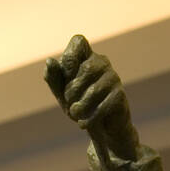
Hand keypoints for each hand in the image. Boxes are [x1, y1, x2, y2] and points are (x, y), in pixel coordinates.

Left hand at [45, 35, 138, 159]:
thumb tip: (50, 61)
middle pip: (86, 68)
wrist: (101, 128)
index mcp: (86, 57)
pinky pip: (102, 106)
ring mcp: (113, 78)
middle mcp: (102, 63)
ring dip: (79, 107)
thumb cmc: (80, 106)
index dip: (70, 58)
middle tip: (69, 102)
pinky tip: (83, 124)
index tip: (67, 75)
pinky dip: (89, 118)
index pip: (79, 41)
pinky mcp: (119, 96)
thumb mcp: (62, 94)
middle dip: (72, 90)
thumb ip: (54, 79)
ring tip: (75, 114)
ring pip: (95, 90)